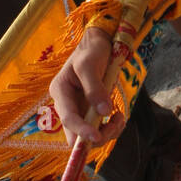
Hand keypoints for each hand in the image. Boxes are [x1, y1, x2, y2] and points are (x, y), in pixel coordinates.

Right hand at [48, 27, 125, 146]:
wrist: (100, 44)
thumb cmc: (92, 49)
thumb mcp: (90, 64)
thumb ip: (95, 88)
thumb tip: (103, 112)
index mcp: (60, 91)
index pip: (68, 118)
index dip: (81, 131)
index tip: (97, 136)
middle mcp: (66, 104)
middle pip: (76, 134)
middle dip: (96, 135)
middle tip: (115, 123)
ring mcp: (78, 109)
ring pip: (89, 135)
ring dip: (107, 132)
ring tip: (120, 118)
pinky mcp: (90, 112)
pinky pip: (99, 129)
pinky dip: (111, 128)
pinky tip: (118, 116)